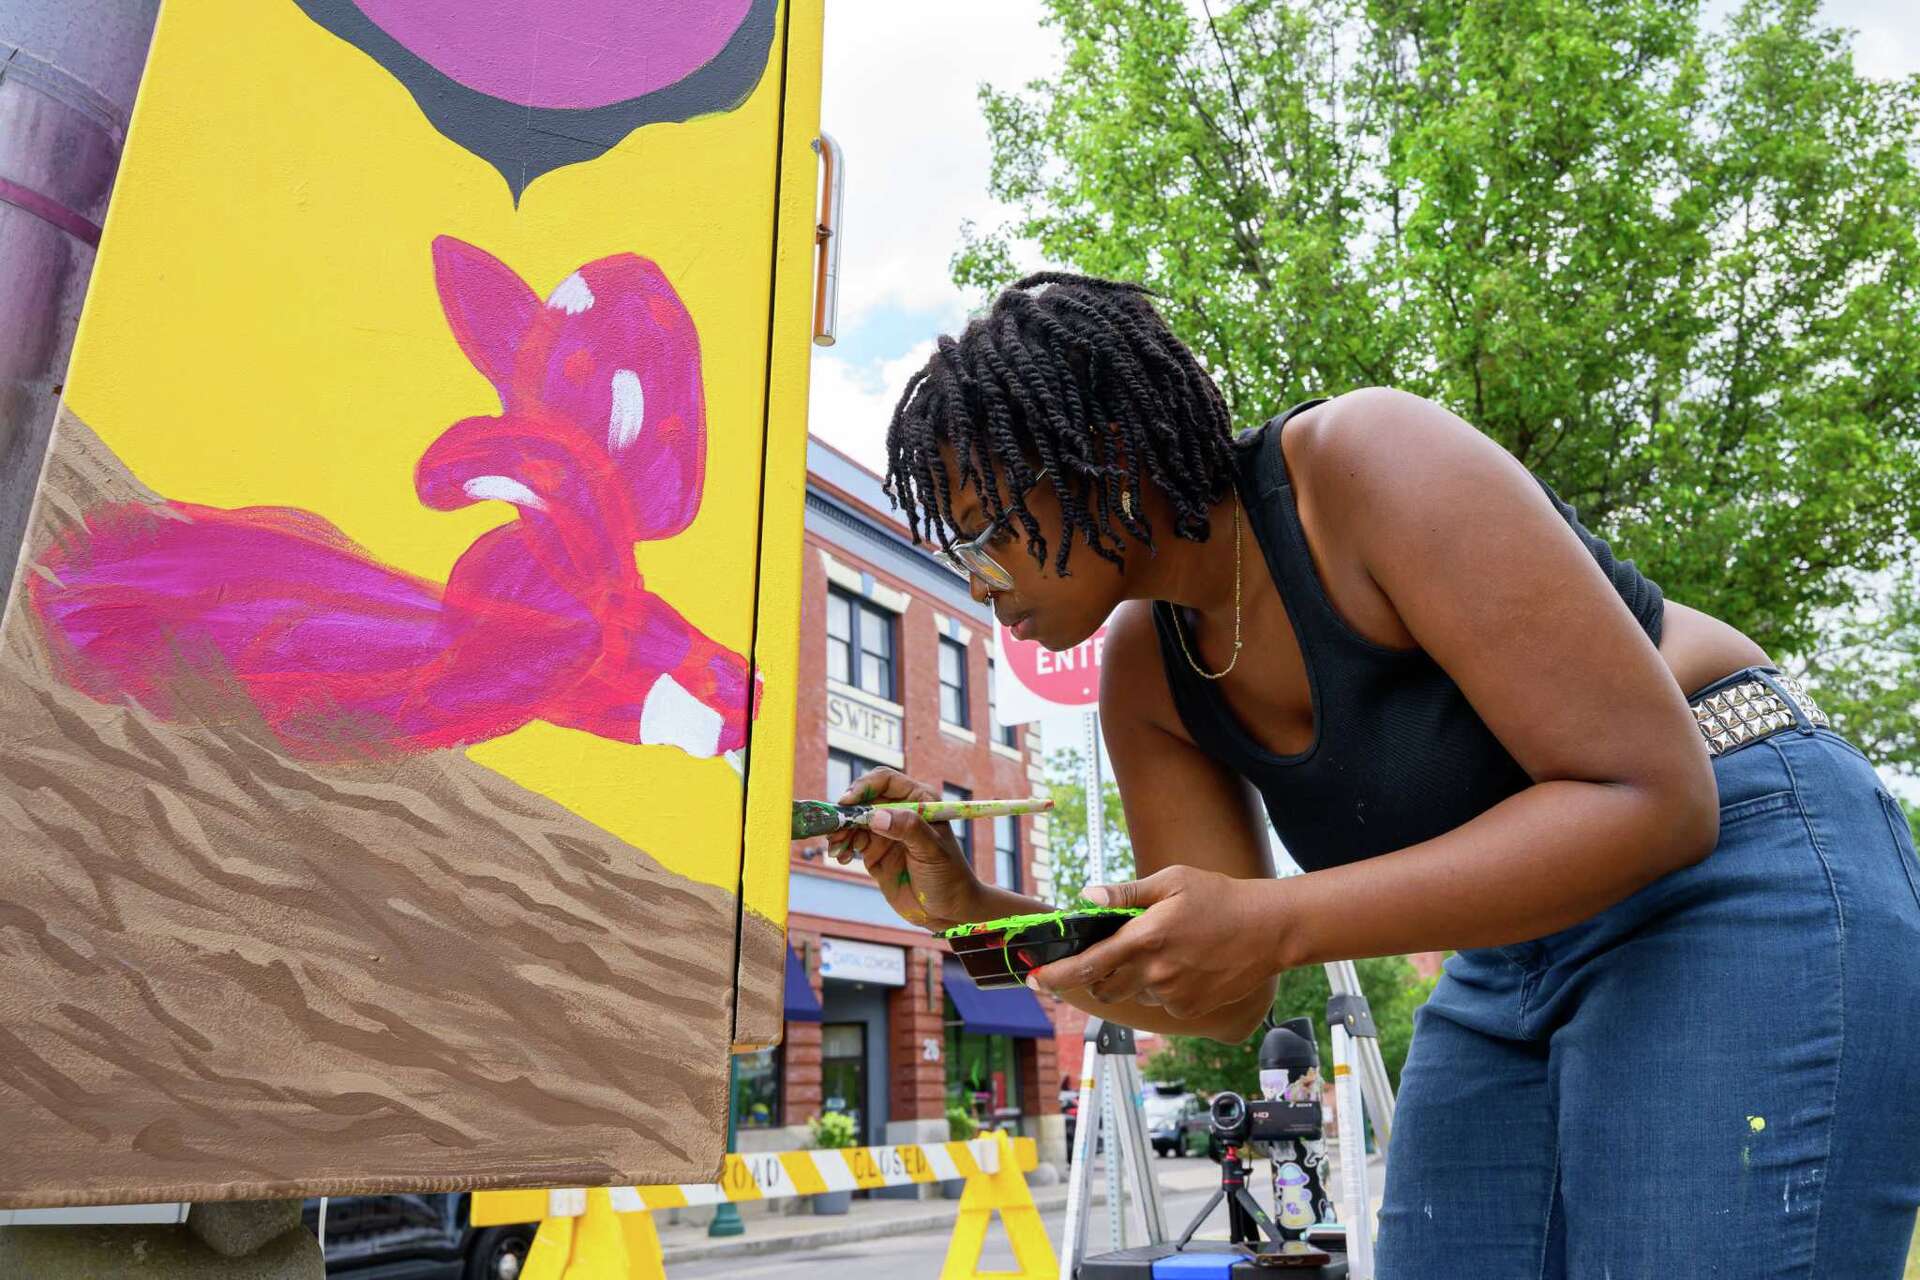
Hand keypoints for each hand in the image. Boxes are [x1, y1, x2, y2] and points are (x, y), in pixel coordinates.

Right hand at [830, 768, 982, 930]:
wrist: (948, 910)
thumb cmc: (949, 875)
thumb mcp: (932, 850)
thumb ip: (907, 829)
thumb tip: (875, 816)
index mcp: (918, 800)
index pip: (884, 781)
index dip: (863, 787)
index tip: (847, 803)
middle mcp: (899, 811)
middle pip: (863, 800)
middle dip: (846, 813)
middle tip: (835, 830)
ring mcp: (885, 832)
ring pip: (853, 821)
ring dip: (840, 831)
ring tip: (836, 848)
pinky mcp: (874, 852)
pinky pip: (851, 842)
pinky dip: (842, 847)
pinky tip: (842, 858)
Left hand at [1026, 866, 1285, 1018]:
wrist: (1269, 929)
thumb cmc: (1219, 897)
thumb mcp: (1171, 881)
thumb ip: (1125, 894)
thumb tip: (1086, 896)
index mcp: (1145, 939)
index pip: (1088, 965)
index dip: (1056, 976)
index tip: (1034, 980)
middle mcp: (1154, 973)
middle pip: (1104, 986)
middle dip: (1098, 974)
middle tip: (1114, 951)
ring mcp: (1172, 995)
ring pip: (1133, 994)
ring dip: (1134, 978)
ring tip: (1165, 950)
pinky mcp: (1189, 1010)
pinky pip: (1160, 1003)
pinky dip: (1161, 988)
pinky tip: (1184, 965)